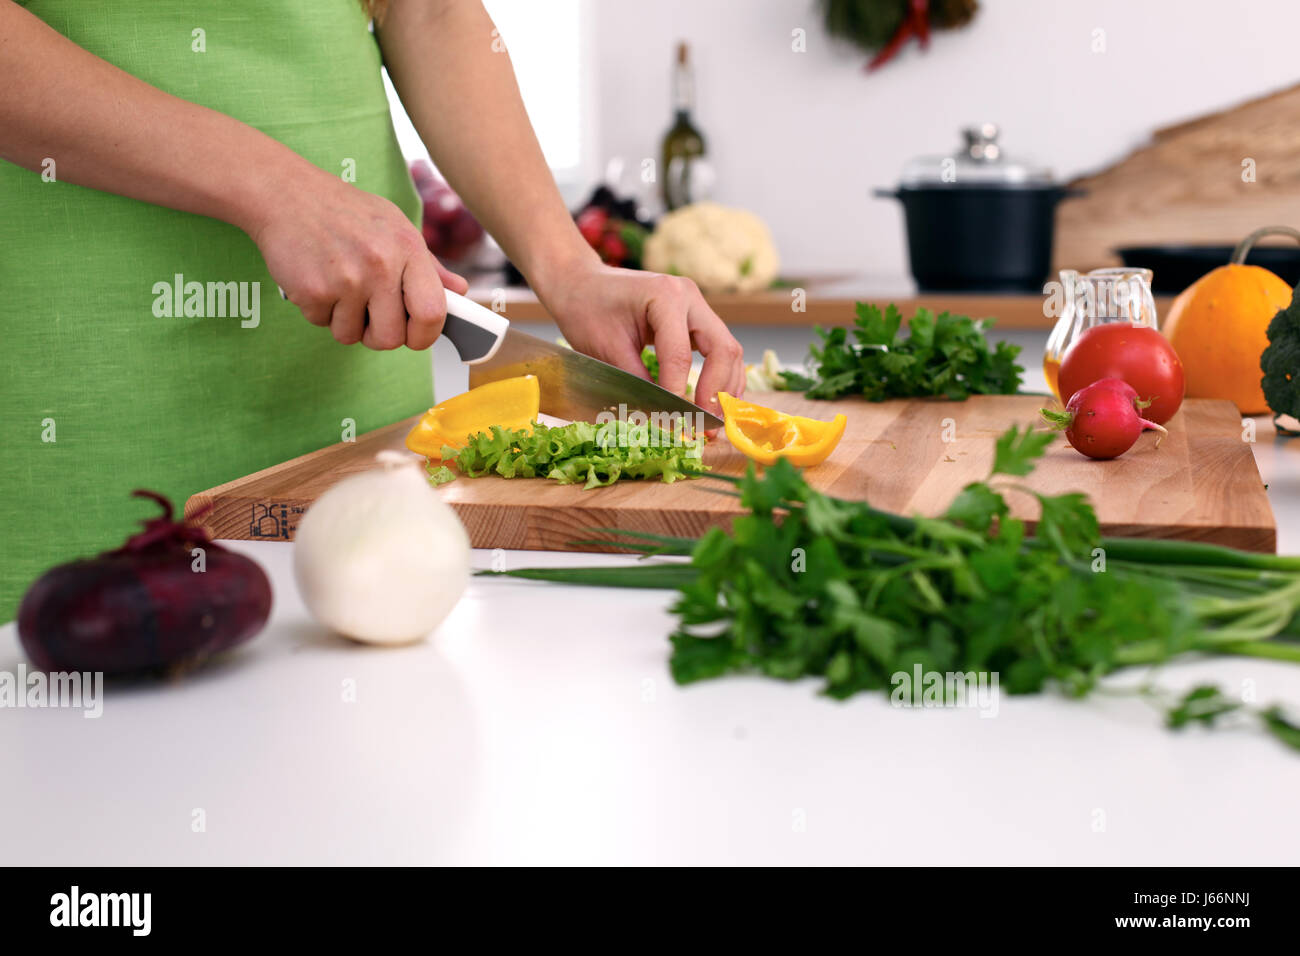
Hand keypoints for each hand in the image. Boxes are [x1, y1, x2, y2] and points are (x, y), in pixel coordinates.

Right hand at [250, 169, 467, 349]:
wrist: (286, 193)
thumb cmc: (346, 212)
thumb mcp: (395, 226)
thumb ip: (428, 265)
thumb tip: (460, 292)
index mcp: (408, 249)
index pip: (432, 313)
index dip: (425, 335)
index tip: (415, 336)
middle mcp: (380, 265)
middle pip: (391, 338)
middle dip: (379, 335)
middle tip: (368, 315)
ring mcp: (345, 280)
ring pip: (352, 336)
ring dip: (345, 322)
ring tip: (339, 287)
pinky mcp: (311, 291)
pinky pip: (322, 324)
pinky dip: (319, 311)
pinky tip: (318, 280)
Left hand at [536, 262, 745, 420]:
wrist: (581, 284)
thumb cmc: (587, 311)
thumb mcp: (606, 349)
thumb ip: (636, 382)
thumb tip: (661, 418)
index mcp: (665, 295)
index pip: (679, 354)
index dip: (678, 392)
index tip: (674, 423)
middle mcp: (689, 296)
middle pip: (722, 348)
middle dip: (717, 391)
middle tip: (707, 427)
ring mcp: (696, 305)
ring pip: (728, 349)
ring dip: (725, 387)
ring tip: (713, 421)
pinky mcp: (696, 318)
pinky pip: (719, 348)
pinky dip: (720, 377)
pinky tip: (713, 402)